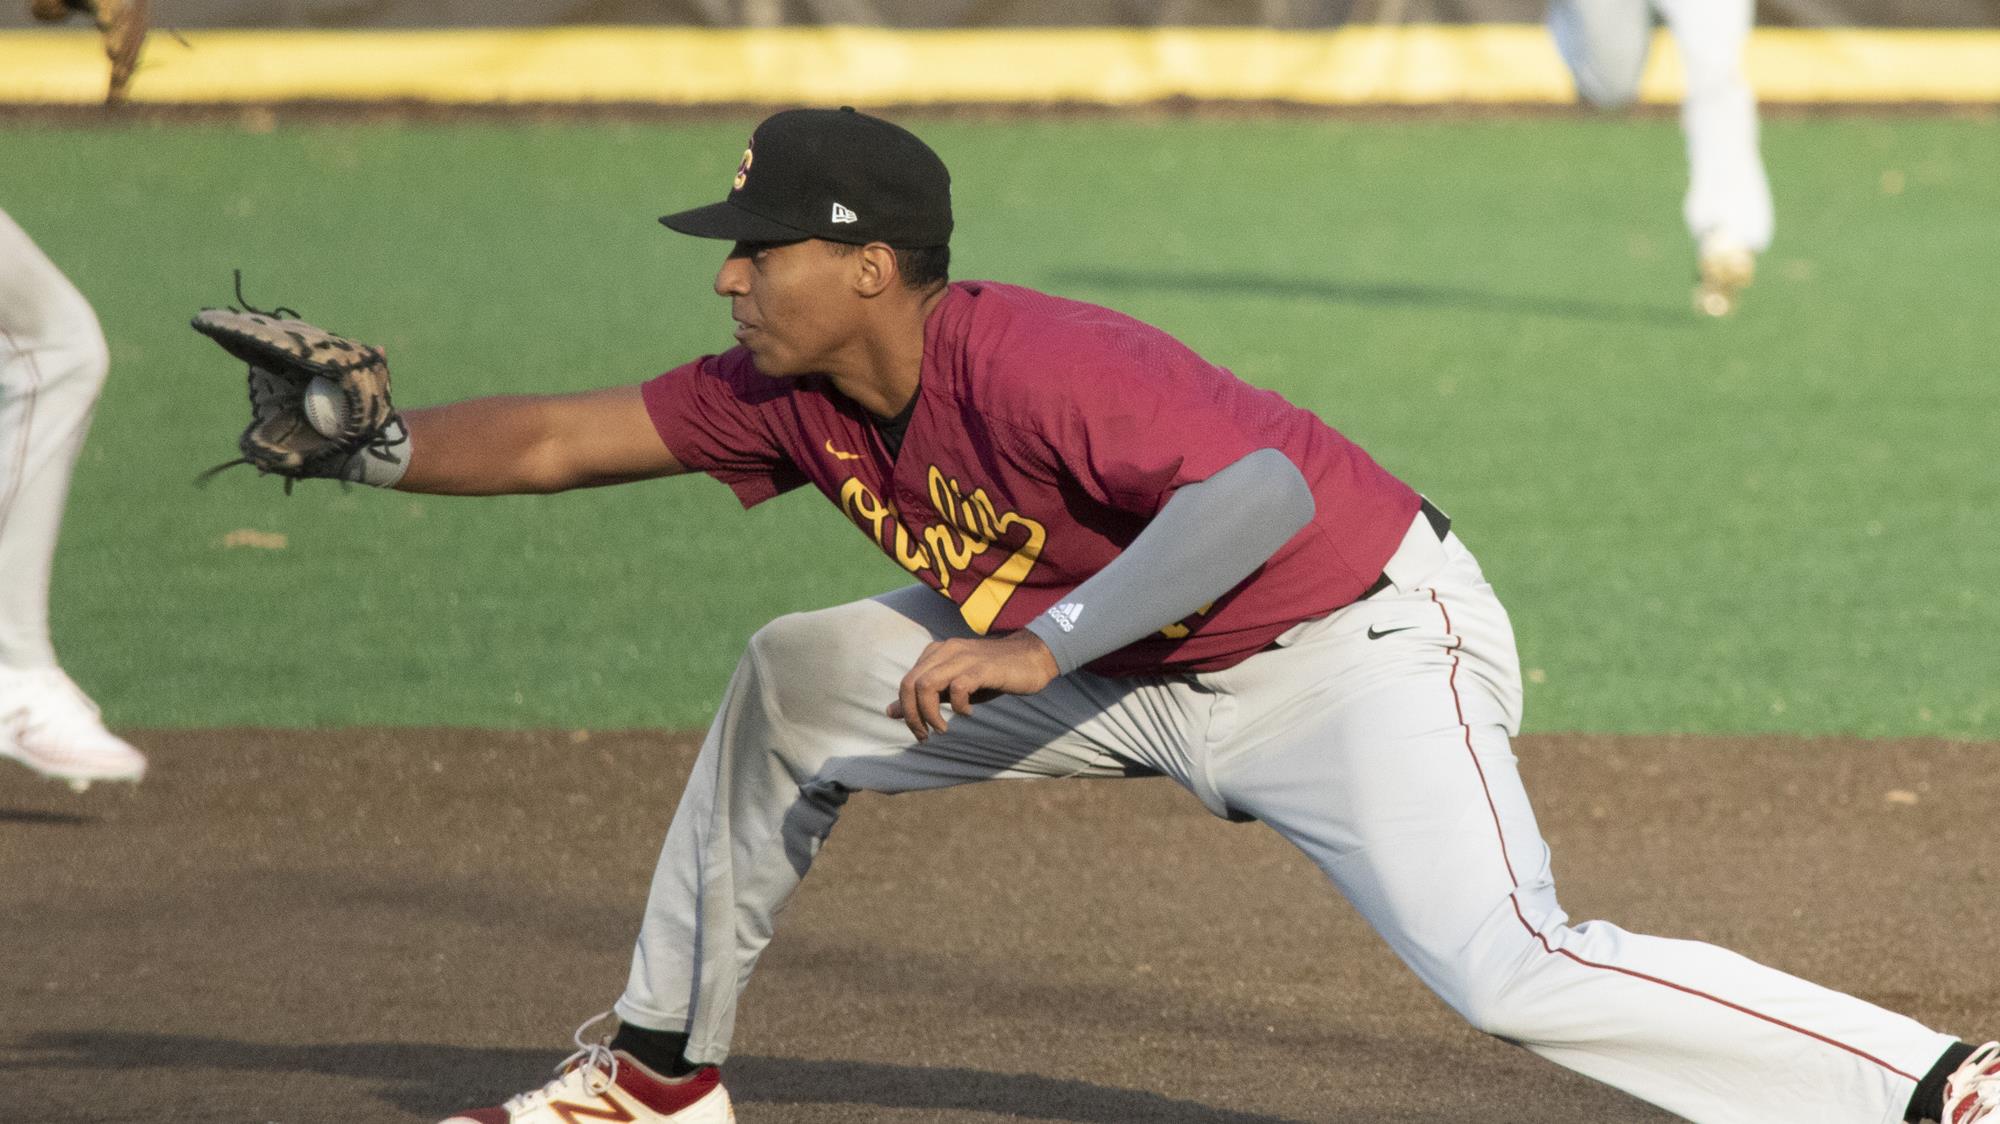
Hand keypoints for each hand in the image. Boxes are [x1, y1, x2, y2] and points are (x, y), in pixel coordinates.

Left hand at [888, 630, 1060, 740]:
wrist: (1032, 657)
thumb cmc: (991, 674)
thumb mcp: (953, 686)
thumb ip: (924, 696)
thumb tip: (890, 711)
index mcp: (936, 653)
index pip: (906, 683)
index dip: (906, 711)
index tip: (920, 732)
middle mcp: (946, 651)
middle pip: (910, 684)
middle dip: (913, 716)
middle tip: (927, 735)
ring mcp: (964, 657)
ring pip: (927, 685)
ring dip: (929, 713)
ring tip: (943, 728)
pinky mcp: (983, 668)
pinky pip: (958, 687)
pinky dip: (958, 706)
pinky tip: (968, 713)